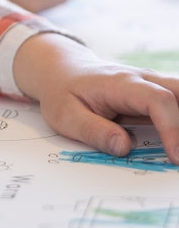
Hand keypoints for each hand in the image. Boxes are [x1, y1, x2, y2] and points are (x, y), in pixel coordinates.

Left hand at [13, 34, 178, 161]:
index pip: (157, 100)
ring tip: (178, 149)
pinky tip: (175, 140)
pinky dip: (178, 118)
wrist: (61, 70)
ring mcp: (151, 82)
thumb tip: (124, 147)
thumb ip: (94, 131)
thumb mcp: (65, 116)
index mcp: (120, 83)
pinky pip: (177, 101)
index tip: (175, 157)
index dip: (172, 128)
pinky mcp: (154, 91)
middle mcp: (142, 78)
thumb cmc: (63, 92)